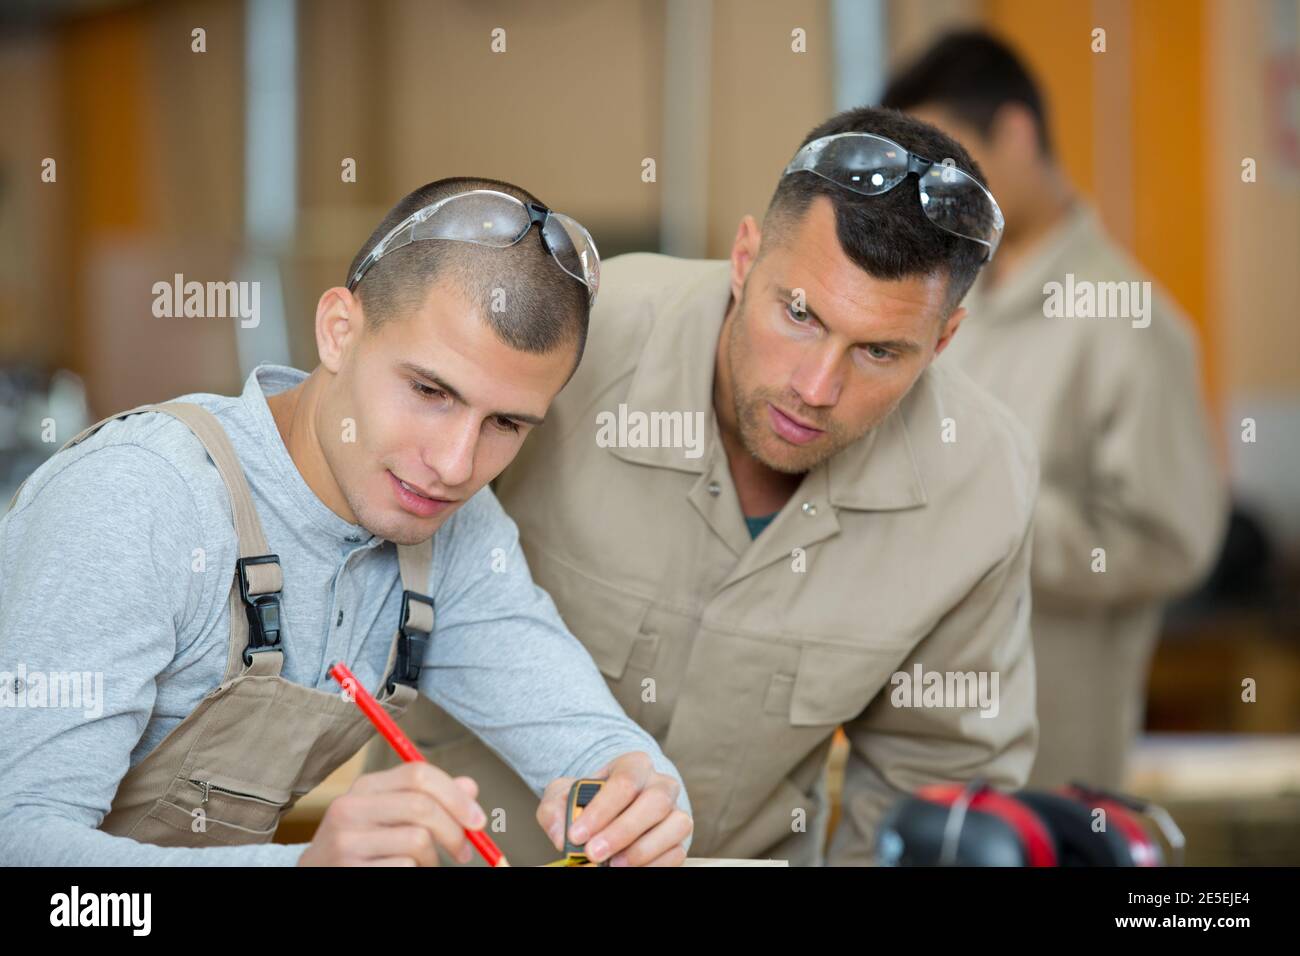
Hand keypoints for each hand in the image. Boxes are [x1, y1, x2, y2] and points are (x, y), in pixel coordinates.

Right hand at [298, 762, 485, 865]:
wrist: (317, 875)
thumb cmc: (364, 847)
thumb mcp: (390, 815)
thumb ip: (428, 799)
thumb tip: (470, 787)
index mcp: (364, 787)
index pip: (419, 774)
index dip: (456, 796)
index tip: (478, 820)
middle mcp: (350, 809)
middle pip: (422, 807)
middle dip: (455, 832)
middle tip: (465, 851)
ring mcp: (345, 842)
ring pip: (417, 841)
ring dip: (433, 860)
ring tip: (425, 865)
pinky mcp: (350, 870)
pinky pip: (404, 868)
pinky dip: (415, 873)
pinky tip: (404, 873)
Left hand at [537, 751, 691, 866]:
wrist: (610, 810)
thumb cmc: (589, 800)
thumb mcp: (564, 795)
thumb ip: (556, 810)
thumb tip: (562, 834)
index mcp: (634, 765)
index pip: (624, 781)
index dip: (601, 809)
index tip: (577, 834)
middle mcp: (661, 784)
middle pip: (655, 802)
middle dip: (622, 831)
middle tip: (593, 852)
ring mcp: (675, 810)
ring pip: (676, 825)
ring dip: (642, 850)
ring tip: (613, 864)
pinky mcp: (679, 838)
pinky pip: (677, 852)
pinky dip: (653, 864)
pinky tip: (628, 868)